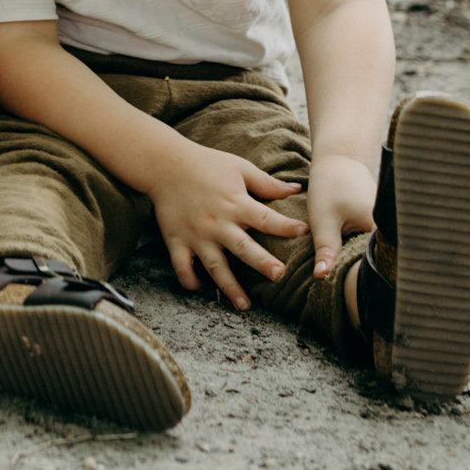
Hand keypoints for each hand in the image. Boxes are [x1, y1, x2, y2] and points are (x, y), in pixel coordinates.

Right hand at [148, 137, 309, 309]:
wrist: (165, 164)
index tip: (305, 232)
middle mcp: (218, 223)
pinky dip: (189, 280)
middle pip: (243, 247)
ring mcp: (197, 235)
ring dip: (230, 287)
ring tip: (245, 305)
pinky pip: (182, 266)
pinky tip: (199, 290)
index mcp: (235, 203)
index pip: (266, 218)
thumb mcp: (240, 168)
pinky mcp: (177, 241)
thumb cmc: (207, 164)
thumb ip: (267, 183)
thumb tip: (296, 190)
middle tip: (279, 276)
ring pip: (215, 266)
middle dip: (262, 263)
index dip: (287, 226)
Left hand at [304, 150, 378, 284]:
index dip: (360, 276)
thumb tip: (322, 276)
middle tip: (342, 278)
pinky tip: (350, 250)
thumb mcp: (324, 220)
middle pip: (378, 260)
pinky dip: (361, 250)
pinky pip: (373, 245)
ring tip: (347, 269)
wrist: (340, 161)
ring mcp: (391, 227)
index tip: (344, 284)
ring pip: (375, 253)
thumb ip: (326, 249)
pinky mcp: (384, 226)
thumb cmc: (331, 185)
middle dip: (360, 270)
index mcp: (383, 227)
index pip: (378, 264)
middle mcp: (393, 227)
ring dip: (360, 261)